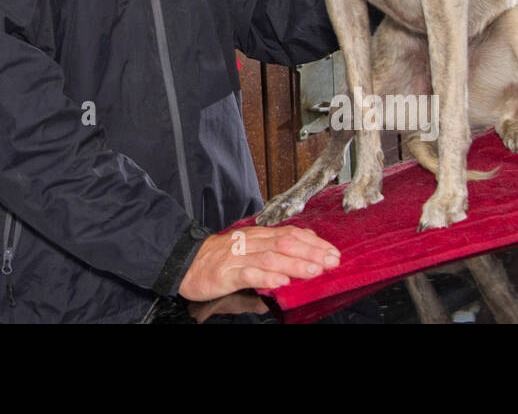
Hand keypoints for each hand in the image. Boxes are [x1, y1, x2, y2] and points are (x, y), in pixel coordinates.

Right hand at [178, 224, 339, 301]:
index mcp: (257, 237)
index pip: (290, 234)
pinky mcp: (226, 273)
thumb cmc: (218, 259)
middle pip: (285, 244)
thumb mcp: (248, 252)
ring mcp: (238, 257)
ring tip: (313, 270)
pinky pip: (248, 274)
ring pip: (270, 257)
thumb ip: (271, 255)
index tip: (332, 251)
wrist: (184, 261)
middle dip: (311, 252)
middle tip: (332, 261)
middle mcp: (251, 243)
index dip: (313, 242)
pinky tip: (280, 282)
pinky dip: (266, 278)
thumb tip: (297, 265)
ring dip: (294, 264)